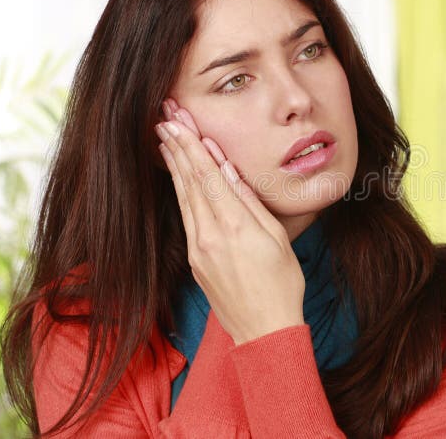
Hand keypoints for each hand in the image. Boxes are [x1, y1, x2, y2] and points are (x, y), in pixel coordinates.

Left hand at [156, 98, 305, 344]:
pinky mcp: (195, 260)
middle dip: (177, 145)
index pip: (208, 175)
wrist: (264, 329)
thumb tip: (228, 170)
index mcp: (234, 226)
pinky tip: (177, 176)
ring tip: (164, 138)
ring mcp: (199, 248)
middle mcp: (209, 235)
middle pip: (190, 181)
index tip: (178, 120)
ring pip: (183, 197)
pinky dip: (180, 191)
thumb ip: (249, 202)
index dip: (191, 145)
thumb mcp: (276, 237)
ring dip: (174, 165)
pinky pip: (186, 217)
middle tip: (164, 116)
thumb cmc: (281, 284)